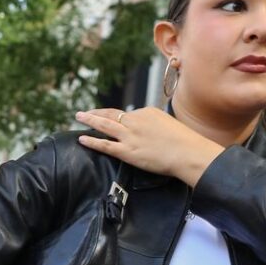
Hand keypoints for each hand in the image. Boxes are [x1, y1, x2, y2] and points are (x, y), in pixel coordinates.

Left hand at [73, 106, 224, 186]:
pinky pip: (105, 145)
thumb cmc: (184, 142)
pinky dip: (92, 141)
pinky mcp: (127, 151)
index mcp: (147, 112)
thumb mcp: (169, 125)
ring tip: (78, 117)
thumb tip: (151, 130)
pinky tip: (81, 139)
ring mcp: (130, 136)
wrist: (188, 152)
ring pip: (104, 125)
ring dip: (89, 120)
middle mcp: (136, 120)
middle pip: (111, 114)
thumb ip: (155, 125)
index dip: (116, 118)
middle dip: (95, 113)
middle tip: (82, 113)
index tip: (107, 118)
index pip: (127, 114)